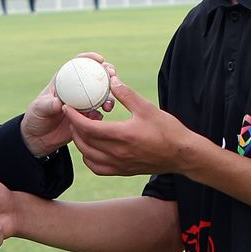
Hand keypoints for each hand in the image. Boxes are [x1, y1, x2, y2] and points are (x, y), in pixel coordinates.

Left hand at [20, 52, 115, 156]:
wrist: (39, 137)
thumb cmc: (36, 117)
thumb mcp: (39, 108)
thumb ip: (48, 104)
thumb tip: (59, 103)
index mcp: (65, 81)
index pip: (78, 64)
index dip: (89, 58)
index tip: (99, 59)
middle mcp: (77, 90)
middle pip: (96, 77)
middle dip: (107, 73)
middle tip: (112, 76)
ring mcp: (84, 103)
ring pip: (102, 96)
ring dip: (109, 97)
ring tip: (108, 104)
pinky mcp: (87, 118)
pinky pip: (99, 114)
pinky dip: (102, 115)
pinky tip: (99, 118)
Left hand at [65, 76, 196, 175]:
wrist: (183, 155)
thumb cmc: (168, 130)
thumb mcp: (147, 108)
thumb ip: (126, 94)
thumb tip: (112, 80)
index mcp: (122, 136)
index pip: (88, 127)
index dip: (74, 117)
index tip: (67, 107)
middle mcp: (117, 153)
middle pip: (84, 142)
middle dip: (74, 128)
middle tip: (73, 116)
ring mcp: (119, 165)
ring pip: (88, 156)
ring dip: (80, 142)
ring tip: (81, 129)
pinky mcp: (123, 171)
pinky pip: (97, 168)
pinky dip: (89, 158)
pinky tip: (91, 148)